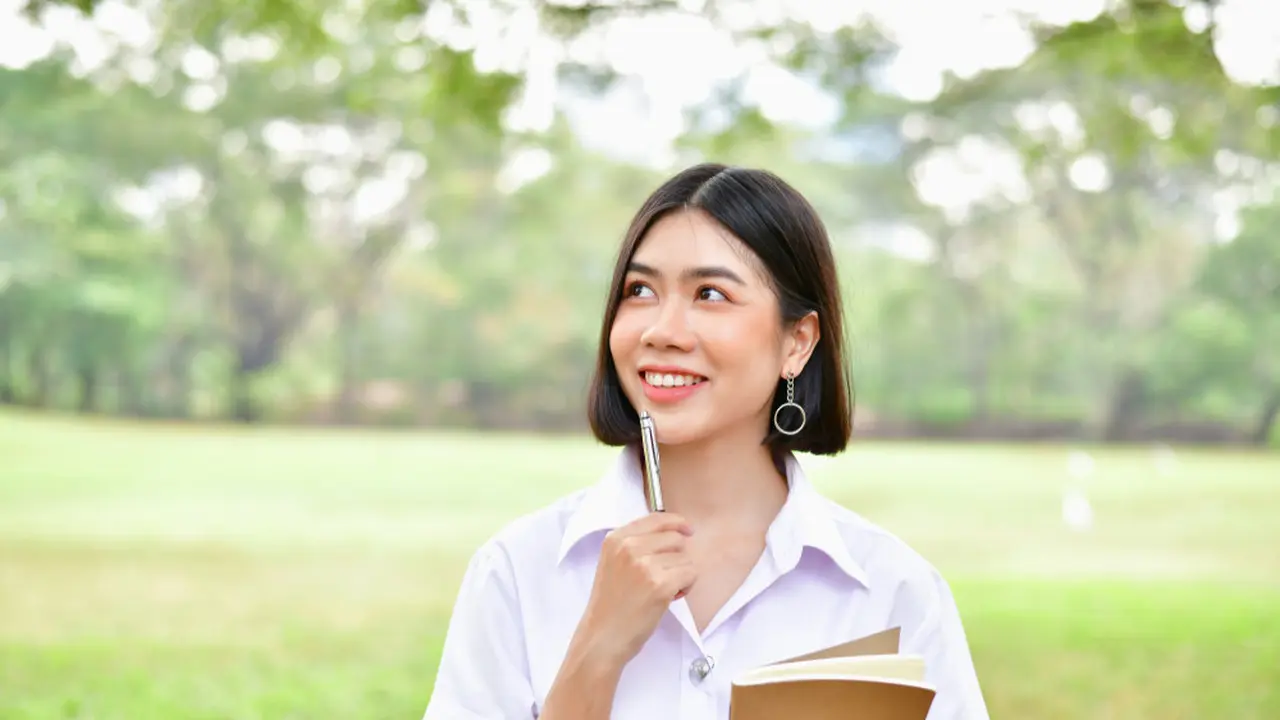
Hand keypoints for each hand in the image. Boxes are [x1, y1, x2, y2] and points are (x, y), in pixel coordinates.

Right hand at [571, 513, 696, 669]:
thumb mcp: (613, 563)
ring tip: (662, 591)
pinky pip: (691, 574)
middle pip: (675, 538)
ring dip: (682, 575)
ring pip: (686, 558)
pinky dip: (686, 587)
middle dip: (678, 557)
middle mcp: (629, 547)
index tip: (687, 530)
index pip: (656, 517)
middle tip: (664, 577)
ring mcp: (644, 565)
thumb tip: (675, 533)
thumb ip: (635, 545)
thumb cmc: (611, 605)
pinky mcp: (660, 584)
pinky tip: (671, 598)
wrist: (602, 638)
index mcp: (616, 538)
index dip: (676, 522)